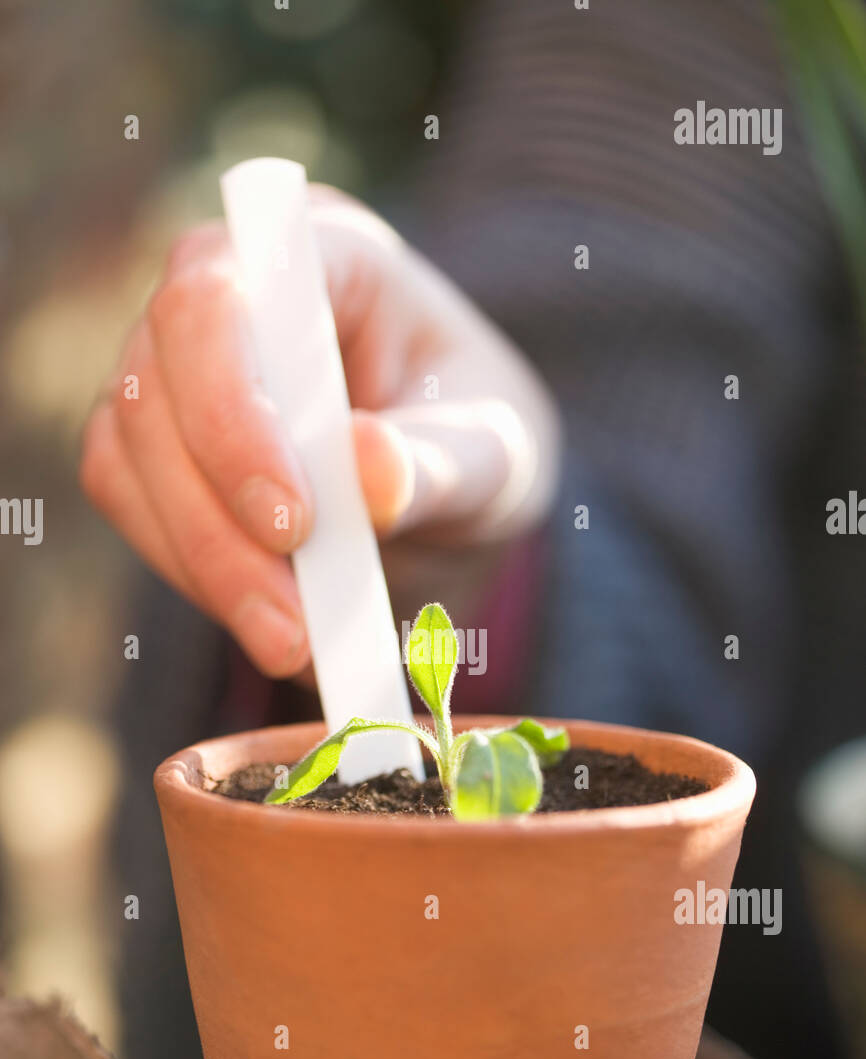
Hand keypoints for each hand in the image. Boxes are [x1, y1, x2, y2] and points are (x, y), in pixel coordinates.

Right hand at [80, 186, 559, 677]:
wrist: (452, 492)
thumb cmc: (479, 446)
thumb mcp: (494, 458)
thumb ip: (440, 465)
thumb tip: (368, 471)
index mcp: (323, 251)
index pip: (222, 298)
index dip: (233, 409)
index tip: (295, 525)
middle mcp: (228, 289)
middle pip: (156, 383)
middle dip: (216, 521)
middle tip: (293, 627)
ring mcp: (176, 361)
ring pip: (127, 453)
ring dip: (202, 564)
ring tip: (292, 644)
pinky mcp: (153, 439)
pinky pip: (127, 501)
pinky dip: (189, 571)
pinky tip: (264, 618)